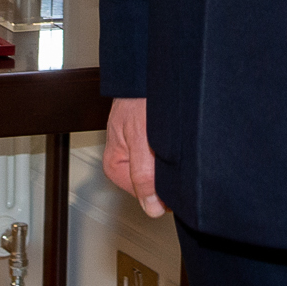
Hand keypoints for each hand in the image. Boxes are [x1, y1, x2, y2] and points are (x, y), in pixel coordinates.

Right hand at [103, 98, 165, 216]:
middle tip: (171, 151)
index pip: (144, 198)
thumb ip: (144, 174)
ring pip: (158, 172)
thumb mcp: (140, 138)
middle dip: (165, 174)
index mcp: (114, 167)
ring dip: (169, 162)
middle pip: (151, 185)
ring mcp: (135, 153)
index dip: (162, 190)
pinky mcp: (147, 144)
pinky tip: (172, 142)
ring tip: (170, 142)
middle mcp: (123, 162)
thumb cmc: (137, 99)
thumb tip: (151, 209)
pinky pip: (161, 159)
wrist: (143, 76)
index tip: (172, 173)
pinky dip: (171, 153)